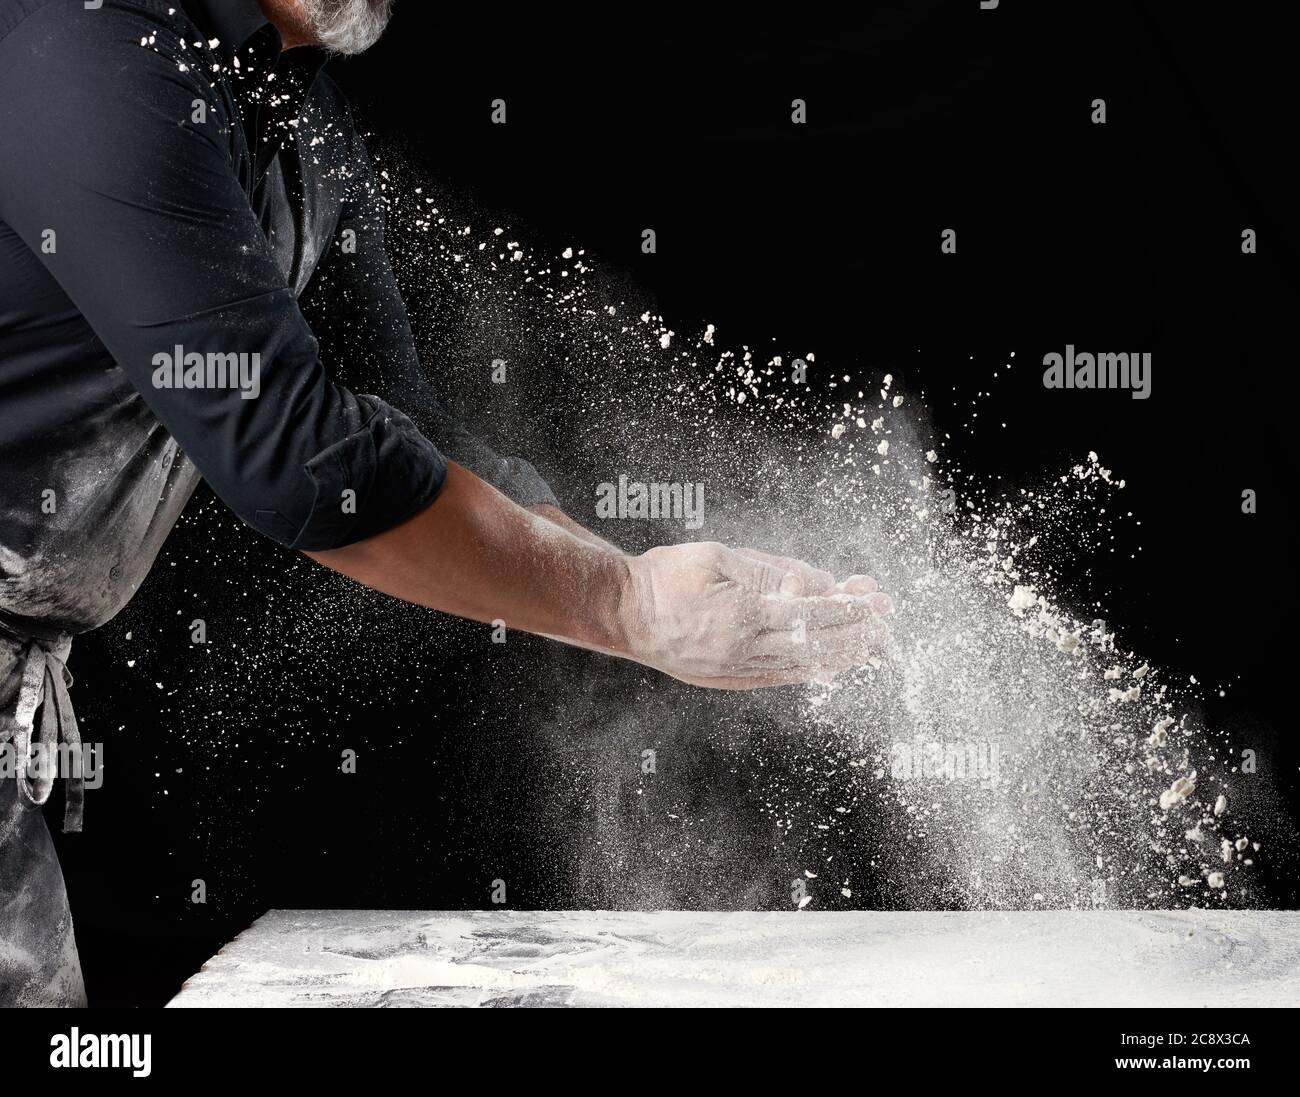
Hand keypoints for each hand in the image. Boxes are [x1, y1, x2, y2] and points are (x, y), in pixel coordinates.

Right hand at [617, 542, 891, 688]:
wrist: (623, 613)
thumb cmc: (666, 576)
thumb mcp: (720, 557)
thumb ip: (768, 570)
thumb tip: (813, 583)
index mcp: (742, 615)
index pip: (810, 615)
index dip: (846, 610)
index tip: (873, 603)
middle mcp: (743, 650)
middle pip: (814, 646)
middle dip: (854, 635)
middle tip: (885, 626)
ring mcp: (735, 670)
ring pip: (801, 666)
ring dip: (839, 655)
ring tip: (869, 645)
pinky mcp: (728, 679)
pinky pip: (779, 677)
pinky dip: (810, 669)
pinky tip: (831, 664)